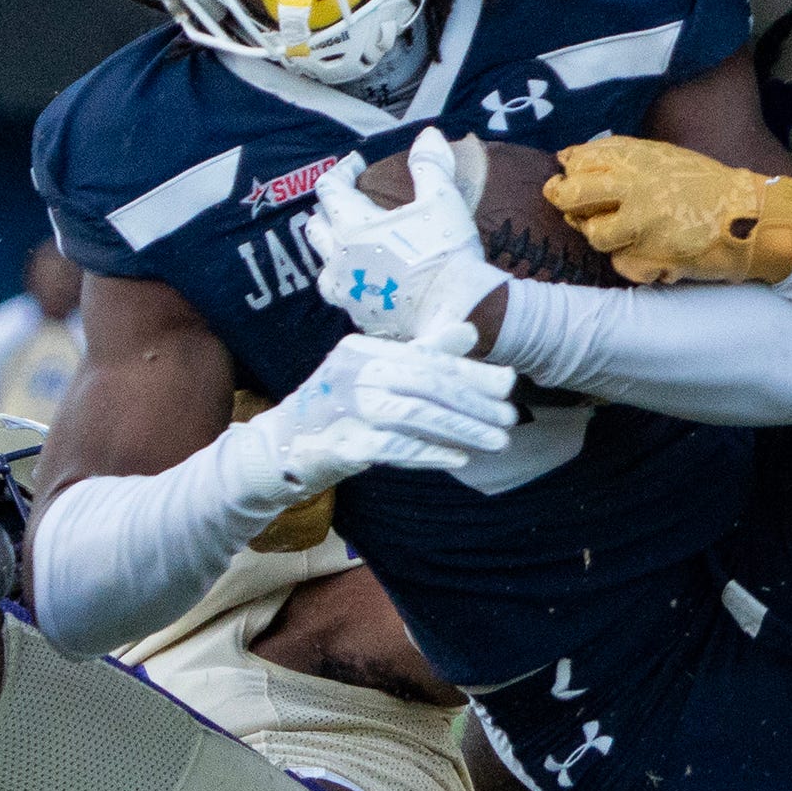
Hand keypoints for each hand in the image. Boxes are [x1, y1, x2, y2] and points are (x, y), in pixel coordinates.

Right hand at [240, 331, 518, 492]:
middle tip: (510, 418)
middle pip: (426, 382)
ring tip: (497, 440)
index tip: (508, 385)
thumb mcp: (377, 373)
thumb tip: (469, 332)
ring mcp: (345, 407)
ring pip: (415, 414)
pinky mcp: (341, 444)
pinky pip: (394, 448)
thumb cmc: (337, 407)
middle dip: (474, 402)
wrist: (281, 447)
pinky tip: (458, 458)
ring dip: (462, 428)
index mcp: (363, 348)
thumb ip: (423, 353)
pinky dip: (429, 452)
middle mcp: (353, 371)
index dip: (470, 371)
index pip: (427, 357)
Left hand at [307, 128, 508, 340]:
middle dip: (329, 211)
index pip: (329, 189)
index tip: (357, 164)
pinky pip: (344, 294)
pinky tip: (371, 278)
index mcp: (353, 227)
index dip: (342, 171)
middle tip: (352, 203)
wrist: (458, 310)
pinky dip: (352, 280)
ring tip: (354, 244)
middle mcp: (340, 259)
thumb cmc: (446, 253)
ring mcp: (347, 292)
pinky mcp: (361, 315)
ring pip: (323, 265)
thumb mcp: (442, 200)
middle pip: (316, 228)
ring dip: (333, 249)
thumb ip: (429, 165)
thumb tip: (427, 135)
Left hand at [543, 135, 791, 283]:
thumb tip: (567, 158)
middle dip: (564, 202)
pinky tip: (656, 253)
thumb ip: (620, 159)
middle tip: (572, 210)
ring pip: (594, 235)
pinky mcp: (651, 255)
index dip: (572, 172)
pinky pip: (622, 263)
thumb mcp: (665, 158)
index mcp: (640, 158)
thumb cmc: (708, 187)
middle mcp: (635, 186)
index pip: (582, 159)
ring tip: (629, 235)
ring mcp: (642, 222)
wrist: (751, 217)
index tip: (574, 179)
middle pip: (573, 194)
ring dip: (605, 237)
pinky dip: (634, 261)